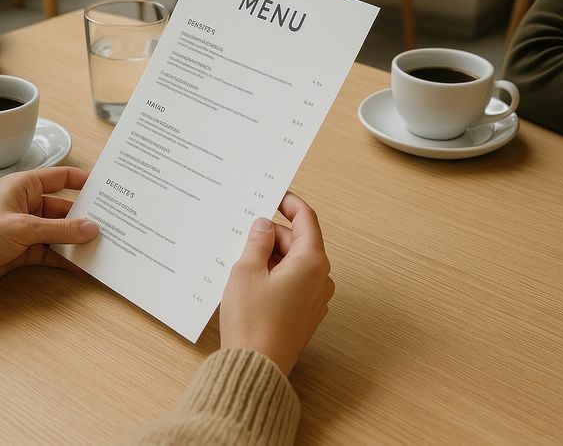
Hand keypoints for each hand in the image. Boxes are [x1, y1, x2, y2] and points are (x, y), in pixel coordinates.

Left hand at [0, 166, 98, 294]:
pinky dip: (66, 258)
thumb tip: (92, 228)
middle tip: (113, 223)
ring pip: (61, 231)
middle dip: (86, 217)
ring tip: (104, 246)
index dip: (84, 181)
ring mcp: (27, 228)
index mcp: (24, 186)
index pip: (61, 177)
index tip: (108, 187)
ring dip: (78, 240)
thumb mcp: (23, 228)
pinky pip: (53, 251)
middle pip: (65, 208)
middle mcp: (28, 204)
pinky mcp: (25, 249)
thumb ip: (59, 229)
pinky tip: (84, 266)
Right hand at [219, 193, 334, 374]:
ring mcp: (315, 300)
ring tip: (241, 260)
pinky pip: (291, 284)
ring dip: (271, 257)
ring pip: (294, 264)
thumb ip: (258, 241)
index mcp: (312, 262)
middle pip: (299, 243)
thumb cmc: (252, 322)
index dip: (290, 204)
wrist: (256, 368)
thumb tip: (264, 226)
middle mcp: (321, 280)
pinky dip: (273, 276)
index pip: (306, 220)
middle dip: (273, 235)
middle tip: (244, 232)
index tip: (276, 194)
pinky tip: (250, 282)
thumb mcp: (247, 270)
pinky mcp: (304, 316)